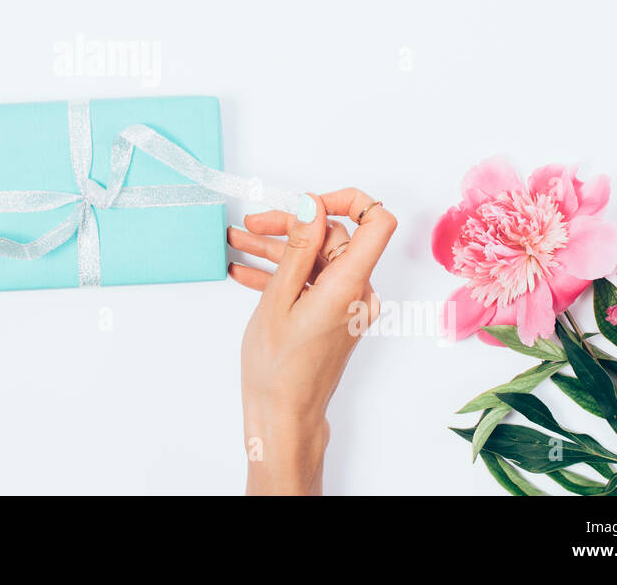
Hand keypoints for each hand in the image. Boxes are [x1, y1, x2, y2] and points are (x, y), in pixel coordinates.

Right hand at [228, 189, 395, 494]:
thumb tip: (313, 206)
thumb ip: (300, 247)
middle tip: (251, 226)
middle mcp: (358, 293)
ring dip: (280, 249)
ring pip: (318, 260)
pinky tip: (247, 271)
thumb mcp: (278, 297)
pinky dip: (285, 274)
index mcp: (350, 284)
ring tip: (239, 243)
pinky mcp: (336, 316)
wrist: (282, 416)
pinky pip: (314, 282)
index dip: (347, 201)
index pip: (376, 222)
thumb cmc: (277, 367)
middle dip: (292, 226)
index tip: (309, 202)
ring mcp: (348, 306)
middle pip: (335, 238)